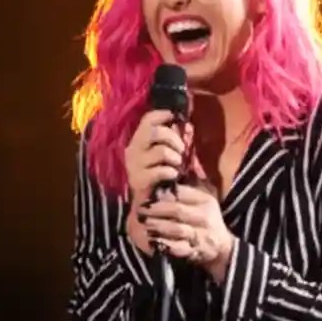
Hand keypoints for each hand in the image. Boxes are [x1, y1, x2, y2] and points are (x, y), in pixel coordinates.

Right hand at [124, 110, 188, 255]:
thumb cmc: (163, 178)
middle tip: (181, 150)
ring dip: (175, 157)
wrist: (150, 205)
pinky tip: (173, 176)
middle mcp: (132, 150)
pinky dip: (171, 171)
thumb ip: (178, 140)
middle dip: (174, 139)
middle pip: (155, 132)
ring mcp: (134, 166)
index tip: (174, 117)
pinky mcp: (138, 181)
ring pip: (161, 150)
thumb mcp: (171, 155)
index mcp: (138, 141)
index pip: (147, 119)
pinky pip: (160, 169)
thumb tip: (189, 126)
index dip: (162, 114)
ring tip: (177, 165)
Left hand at [139, 183, 234, 283]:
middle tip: (139, 208)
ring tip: (143, 222)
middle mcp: (204, 216)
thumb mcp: (207, 194)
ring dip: (157, 225)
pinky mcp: (195, 251)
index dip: (163, 192)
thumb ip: (194, 178)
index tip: (148, 192)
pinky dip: (164, 244)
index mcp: (205, 200)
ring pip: (176, 228)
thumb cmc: (208, 216)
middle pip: (177, 210)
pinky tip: (153, 240)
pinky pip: (178, 248)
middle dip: (155, 209)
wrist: (222, 246)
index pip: (182, 193)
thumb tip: (185, 158)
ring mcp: (200, 235)